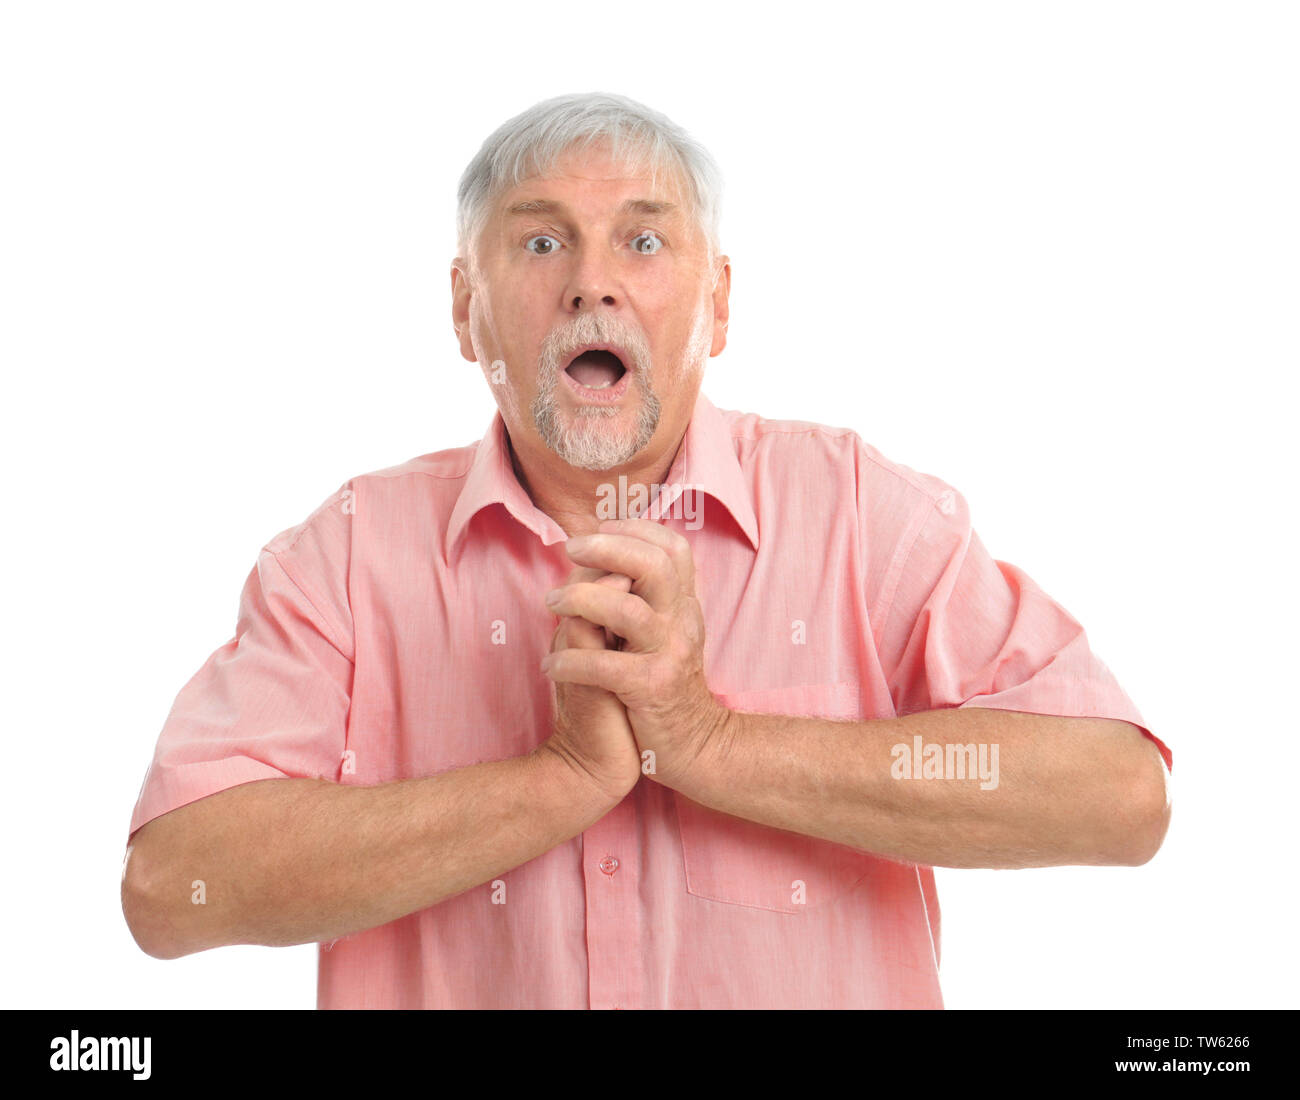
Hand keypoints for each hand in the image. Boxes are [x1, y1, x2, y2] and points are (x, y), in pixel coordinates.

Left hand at [540, 519, 733, 789]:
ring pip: (627, 611)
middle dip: (608, 548)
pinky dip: (570, 662)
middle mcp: (683, 623)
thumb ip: (646, 600)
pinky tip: (550, 666)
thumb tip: (606, 559)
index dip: (637, 529)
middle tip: (570, 550)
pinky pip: (604, 666)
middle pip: (656, 566)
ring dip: (580, 600)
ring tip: (551, 603)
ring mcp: (670, 654)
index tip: (600, 527)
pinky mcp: (652, 689)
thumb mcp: (665, 635)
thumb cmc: (664, 686)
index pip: (674, 549)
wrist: (694, 748)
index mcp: (685, 606)